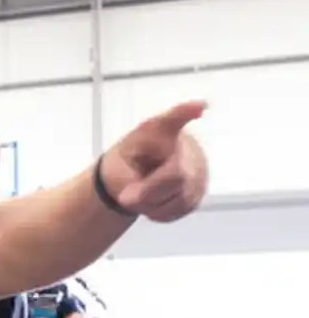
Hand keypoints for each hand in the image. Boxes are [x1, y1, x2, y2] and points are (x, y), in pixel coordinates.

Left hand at [101, 101, 208, 221]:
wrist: (136, 177)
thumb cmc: (128, 161)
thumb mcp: (117, 164)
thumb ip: (125, 179)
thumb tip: (132, 200)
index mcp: (160, 130)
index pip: (175, 118)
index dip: (187, 112)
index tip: (200, 105)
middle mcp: (187, 145)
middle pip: (177, 176)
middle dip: (148, 192)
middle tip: (127, 197)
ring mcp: (199, 169)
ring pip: (180, 198)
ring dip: (153, 204)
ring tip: (142, 192)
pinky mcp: (199, 191)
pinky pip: (180, 209)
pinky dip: (161, 211)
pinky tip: (155, 199)